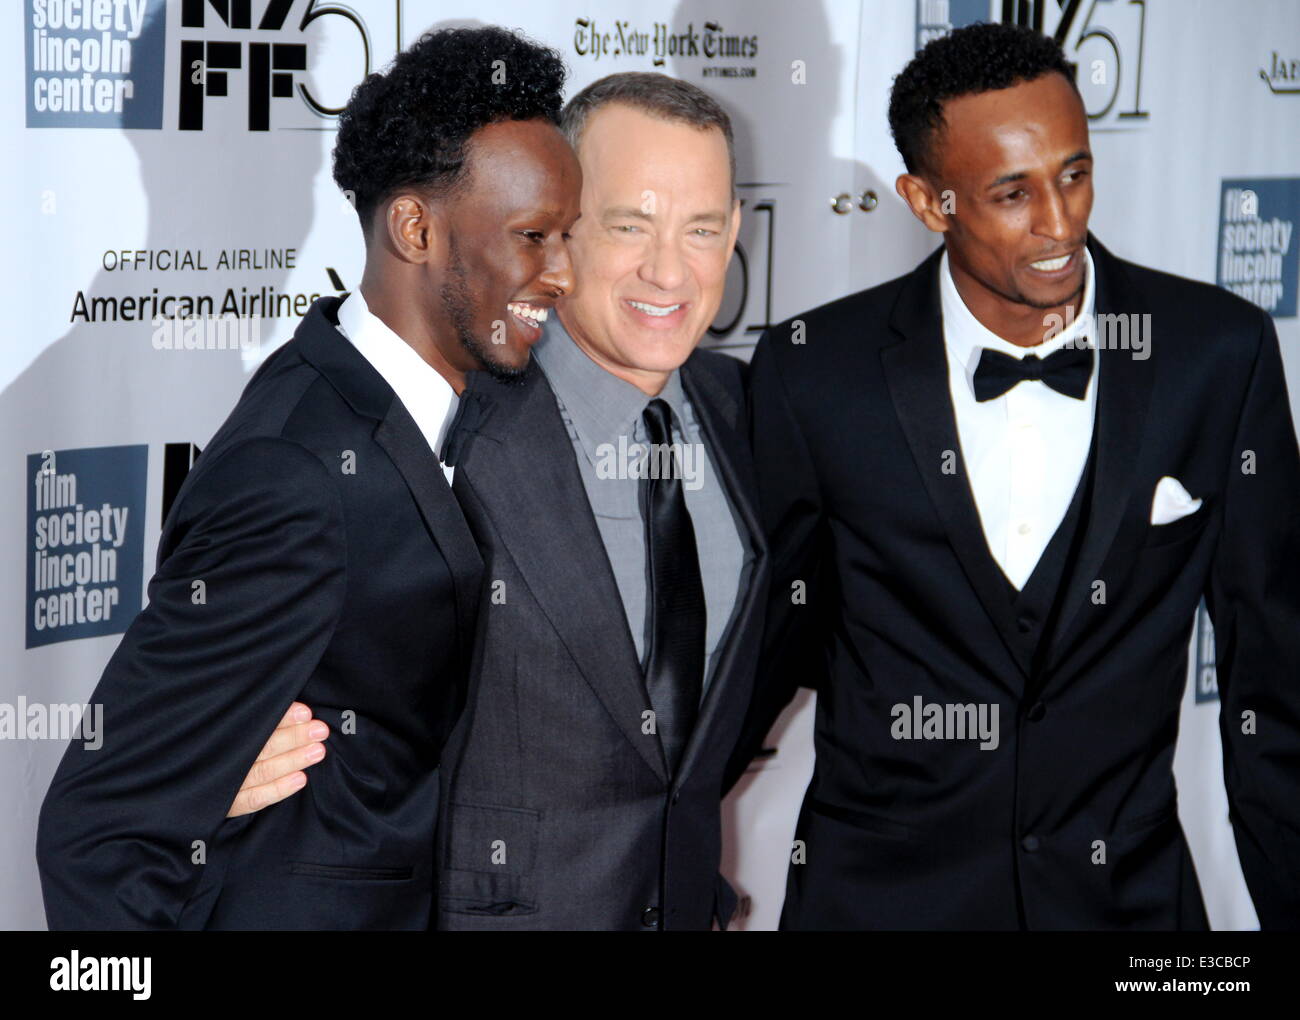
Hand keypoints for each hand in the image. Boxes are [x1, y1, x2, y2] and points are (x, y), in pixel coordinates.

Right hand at [226, 702, 327, 817]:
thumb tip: (292, 708)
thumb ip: (248, 716)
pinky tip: (301, 779)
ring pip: (262, 772)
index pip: (253, 724)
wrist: (169, 784)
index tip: (305, 712)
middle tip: (320, 730)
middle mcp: (219, 758)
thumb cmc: (216, 744)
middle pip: (262, 747)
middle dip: (294, 738)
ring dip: (292, 760)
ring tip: (318, 751)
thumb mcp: (223, 723)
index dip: (282, 718)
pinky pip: (253, 800)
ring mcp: (221, 783)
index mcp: (219, 734)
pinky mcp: (224, 807)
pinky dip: (278, 790)